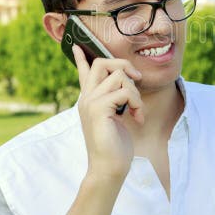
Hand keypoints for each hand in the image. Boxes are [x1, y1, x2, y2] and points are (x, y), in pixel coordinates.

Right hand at [72, 45, 143, 182]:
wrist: (109, 168)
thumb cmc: (115, 146)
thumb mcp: (116, 118)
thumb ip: (116, 101)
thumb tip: (125, 86)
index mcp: (89, 99)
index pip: (83, 72)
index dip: (81, 58)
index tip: (77, 45)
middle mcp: (86, 98)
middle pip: (103, 63)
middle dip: (124, 65)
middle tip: (137, 79)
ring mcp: (90, 103)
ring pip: (120, 77)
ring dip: (136, 93)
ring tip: (137, 111)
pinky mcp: (99, 110)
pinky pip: (125, 92)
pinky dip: (137, 103)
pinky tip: (137, 118)